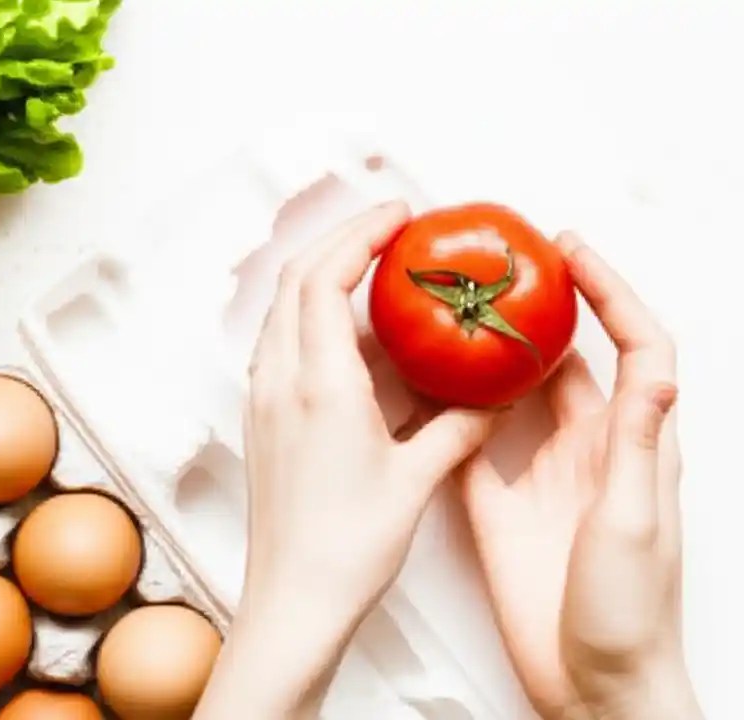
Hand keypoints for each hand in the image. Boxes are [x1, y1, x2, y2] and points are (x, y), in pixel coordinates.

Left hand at [196, 201, 496, 719]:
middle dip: (338, 241)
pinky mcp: (260, 422)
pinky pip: (278, 345)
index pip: (324, 279)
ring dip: (318, 277)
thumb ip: (458, 427)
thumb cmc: (349, 547)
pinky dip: (308, 317)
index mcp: (319, 386)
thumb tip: (492, 395)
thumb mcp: (418, 479)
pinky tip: (345, 334)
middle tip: (387, 229)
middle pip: (294, 281)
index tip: (398, 215)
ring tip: (369, 269)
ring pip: (281, 312)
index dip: (358, 234)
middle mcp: (279, 383)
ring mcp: (262, 401)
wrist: (293, 599)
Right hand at [463, 234, 701, 719]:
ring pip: (516, 395)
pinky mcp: (496, 506)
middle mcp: (588, 451)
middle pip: (571, 361)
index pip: (635, 351)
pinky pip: (468, 446)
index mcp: (633, 447)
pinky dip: (451, 412)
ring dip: (496, 352)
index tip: (571, 254)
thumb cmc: (629, 613)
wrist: (590, 684)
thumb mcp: (637, 524)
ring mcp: (539, 476)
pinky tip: (427, 384)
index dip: (610, 295)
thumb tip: (653, 374)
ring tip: (462, 306)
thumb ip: (638, 448)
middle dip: (546, 306)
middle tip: (507, 264)